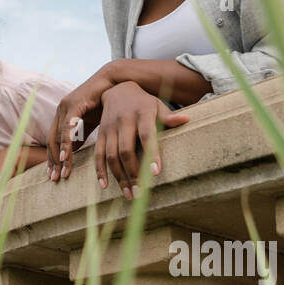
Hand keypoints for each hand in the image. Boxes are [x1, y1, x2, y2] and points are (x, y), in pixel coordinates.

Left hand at [46, 67, 114, 180]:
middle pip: (51, 141)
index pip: (53, 142)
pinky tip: (67, 156)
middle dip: (53, 161)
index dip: (53, 159)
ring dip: (60, 156)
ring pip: (58, 136)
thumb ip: (80, 136)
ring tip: (62, 172)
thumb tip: (71, 155)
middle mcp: (60, 111)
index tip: (55, 175)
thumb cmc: (103, 102)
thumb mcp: (90, 124)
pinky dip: (66, 142)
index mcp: (63, 116)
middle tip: (55, 179)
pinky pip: (67, 127)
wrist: (114, 81)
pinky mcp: (73, 104)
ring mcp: (65, 106)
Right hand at [95, 82, 189, 199]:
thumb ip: (169, 116)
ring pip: (111, 155)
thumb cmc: (144, 102)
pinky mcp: (100, 134)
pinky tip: (104, 185)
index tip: (155, 173)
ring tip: (128, 194)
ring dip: (119, 177)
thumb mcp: (157, 105)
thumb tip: (186, 120)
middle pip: (125, 150)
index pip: (146, 135)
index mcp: (141, 114)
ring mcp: (109, 128)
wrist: (118, 90)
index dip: (151, 154)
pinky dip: (100, 171)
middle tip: (140, 192)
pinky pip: (98, 154)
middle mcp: (123, 121)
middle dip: (132, 172)